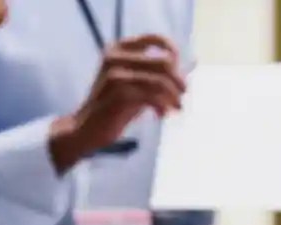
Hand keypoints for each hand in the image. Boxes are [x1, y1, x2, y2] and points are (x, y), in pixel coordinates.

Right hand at [49, 34, 186, 172]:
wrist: (87, 128)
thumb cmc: (116, 107)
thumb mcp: (138, 85)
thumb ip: (157, 75)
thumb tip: (192, 65)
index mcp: (120, 48)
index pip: (156, 40)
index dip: (174, 55)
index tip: (179, 74)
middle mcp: (116, 56)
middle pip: (164, 63)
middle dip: (178, 82)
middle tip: (182, 98)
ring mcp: (115, 73)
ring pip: (160, 81)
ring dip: (173, 97)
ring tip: (176, 109)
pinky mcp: (118, 92)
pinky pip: (152, 96)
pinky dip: (162, 106)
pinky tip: (160, 115)